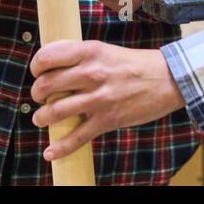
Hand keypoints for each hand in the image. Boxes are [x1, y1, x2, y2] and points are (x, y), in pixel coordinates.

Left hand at [30, 41, 184, 161]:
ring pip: (56, 111)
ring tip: (41, 119)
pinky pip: (77, 137)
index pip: (48, 57)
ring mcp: (99, 98)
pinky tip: (50, 152)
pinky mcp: (107, 120)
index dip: (36, 67)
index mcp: (89, 51)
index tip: (37, 73)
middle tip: (39, 97)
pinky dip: (60, 147)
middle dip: (36, 94)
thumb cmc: (135, 64)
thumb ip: (80, 57)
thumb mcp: (105, 50)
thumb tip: (53, 66)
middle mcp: (91, 73)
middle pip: (46, 85)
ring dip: (42, 117)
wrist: (168, 79)